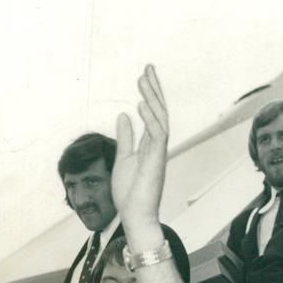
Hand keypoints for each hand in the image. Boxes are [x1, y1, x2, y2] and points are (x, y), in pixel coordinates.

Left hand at [112, 65, 168, 240]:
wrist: (134, 215)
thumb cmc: (129, 193)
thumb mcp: (123, 159)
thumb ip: (125, 138)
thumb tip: (123, 116)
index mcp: (150, 145)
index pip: (152, 114)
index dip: (149, 95)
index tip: (143, 76)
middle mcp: (157, 146)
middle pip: (159, 111)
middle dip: (153, 89)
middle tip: (147, 67)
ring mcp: (159, 153)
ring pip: (160, 119)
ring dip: (152, 98)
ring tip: (143, 79)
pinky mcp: (157, 160)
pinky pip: (157, 134)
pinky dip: (150, 118)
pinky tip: (141, 103)